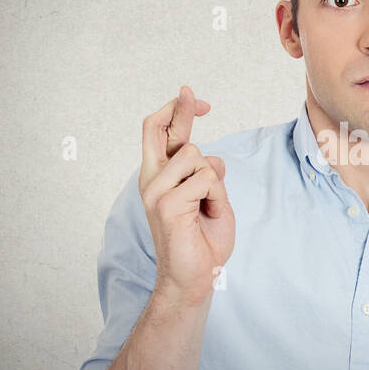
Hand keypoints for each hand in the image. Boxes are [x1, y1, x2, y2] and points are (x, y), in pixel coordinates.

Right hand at [139, 85, 234, 304]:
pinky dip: (217, 196)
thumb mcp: (210, 197)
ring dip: (214, 181)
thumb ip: (205, 173)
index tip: (193, 98)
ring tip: (207, 207)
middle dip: (182, 109)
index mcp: (159, 177)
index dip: (176, 111)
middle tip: (191, 92)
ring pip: (197, 156)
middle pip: (163, 130)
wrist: (196, 277)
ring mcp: (156, 191)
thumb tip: (209, 155)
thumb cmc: (203, 239)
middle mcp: (151, 180)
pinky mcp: (167, 203)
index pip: (158, 133)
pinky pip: (207, 180)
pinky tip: (206, 215)